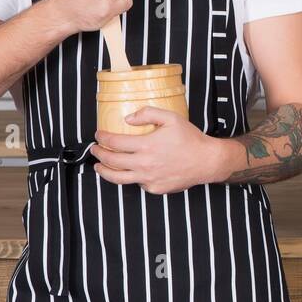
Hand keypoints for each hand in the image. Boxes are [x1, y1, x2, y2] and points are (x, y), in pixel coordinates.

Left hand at [91, 107, 223, 193]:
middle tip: (95, 149)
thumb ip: (147, 113)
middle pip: (112, 161)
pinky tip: (130, 171)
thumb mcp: (171, 118)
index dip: (102, 138)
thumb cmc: (190, 139)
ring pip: (118, 178)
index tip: (98, 134)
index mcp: (146, 146)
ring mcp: (149, 179)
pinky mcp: (155, 188)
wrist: (207, 161)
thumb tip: (128, 119)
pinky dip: (130, 177)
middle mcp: (144, 164)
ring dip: (104, 171)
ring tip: (98, 167)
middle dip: (99, 154)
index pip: (114, 142)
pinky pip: (137, 183)